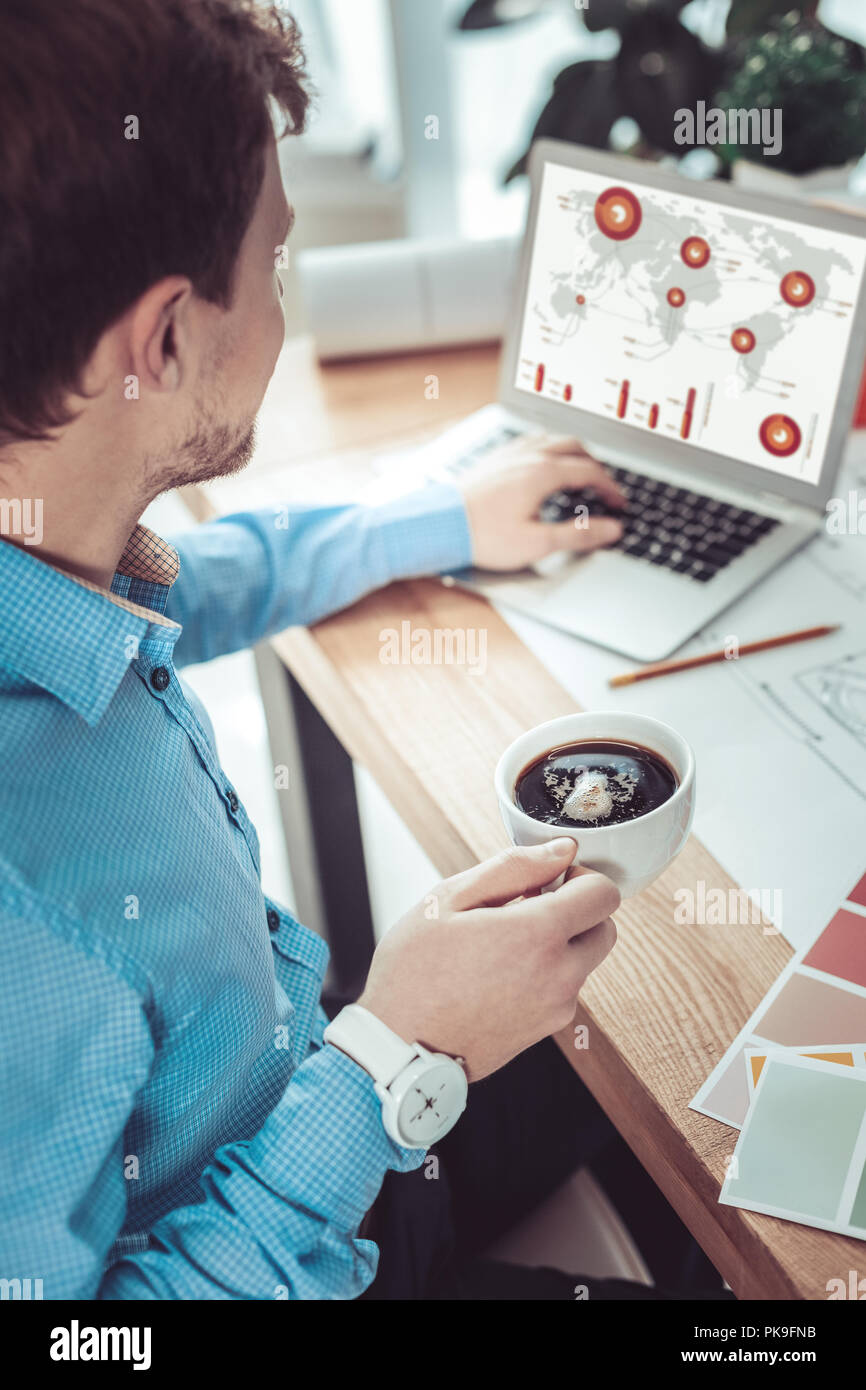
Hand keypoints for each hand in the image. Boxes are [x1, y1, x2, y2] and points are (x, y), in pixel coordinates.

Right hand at [355, 839, 618, 1081]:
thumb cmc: (413, 972)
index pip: (604, 894)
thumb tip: (562, 851)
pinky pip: (563, 990)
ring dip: (560, 944)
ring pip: (584, 961)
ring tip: (502, 944)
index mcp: (538, 935)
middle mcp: (559, 975)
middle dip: (577, 911)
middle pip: (604, 929)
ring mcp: (555, 1009)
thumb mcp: (449, 899)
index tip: (548, 880)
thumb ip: (513, 868)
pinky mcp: (545, 1030)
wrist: (397, 1050)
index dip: (580, 877)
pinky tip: (499, 973)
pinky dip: (546, 974)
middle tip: (528, 908)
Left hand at [459, 433, 625, 570]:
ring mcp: (510, 453)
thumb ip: (579, 535)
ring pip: (552, 439)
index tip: (619, 503)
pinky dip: (547, 449)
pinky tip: (541, 463)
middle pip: (575, 447)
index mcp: (543, 473)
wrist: (439, 525)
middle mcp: (528, 456)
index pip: (590, 472)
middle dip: (595, 465)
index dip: (611, 487)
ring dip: (572, 452)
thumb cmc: (484, 536)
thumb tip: (611, 530)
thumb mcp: (538, 543)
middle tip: (604, 486)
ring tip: (579, 470)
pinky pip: (530, 441)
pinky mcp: (495, 458)